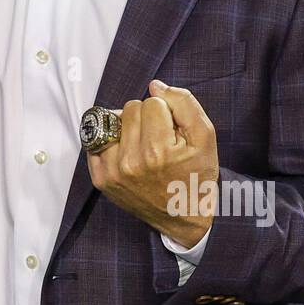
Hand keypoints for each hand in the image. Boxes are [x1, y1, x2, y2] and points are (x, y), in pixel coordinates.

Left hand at [87, 79, 218, 247]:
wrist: (185, 218)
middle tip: (160, 141)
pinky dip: (113, 142)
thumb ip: (184, 103)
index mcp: (157, 151)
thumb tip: (154, 86)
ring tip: (145, 148)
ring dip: (129, 129)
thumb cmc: (196, 175)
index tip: (174, 134)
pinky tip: (129, 155)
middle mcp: (129, 162)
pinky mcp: (100, 179)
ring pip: (113, 121)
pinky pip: (98, 140)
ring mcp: (111, 172)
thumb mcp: (205, 137)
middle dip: (147, 119)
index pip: (152, 102)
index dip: (167, 113)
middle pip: (130, 108)